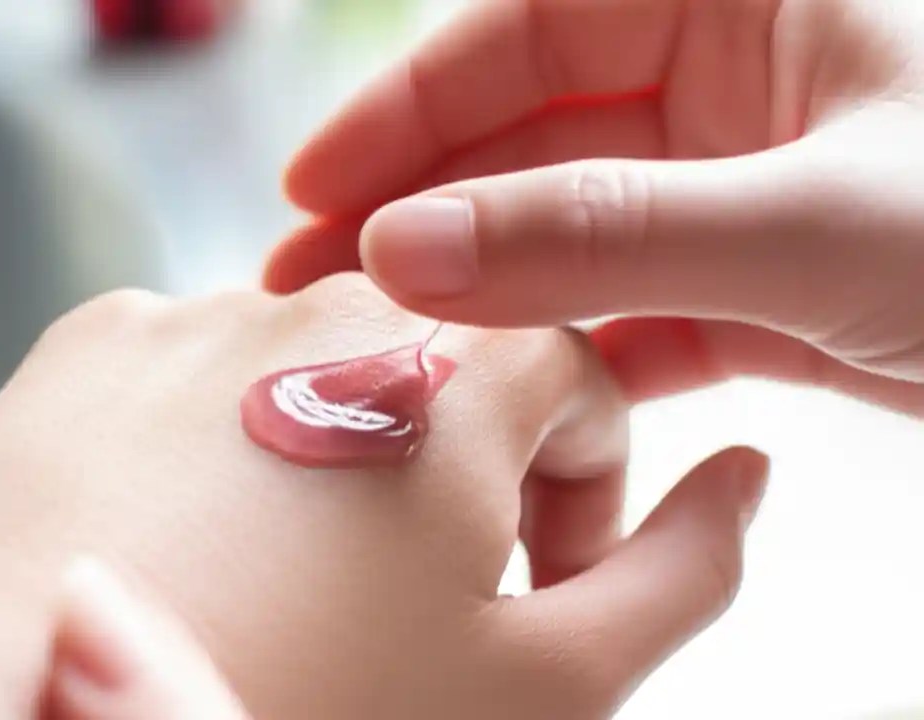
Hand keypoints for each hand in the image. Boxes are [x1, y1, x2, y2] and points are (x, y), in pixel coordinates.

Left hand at [0, 277, 767, 718]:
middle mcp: (334, 301)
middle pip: (450, 366)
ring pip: (322, 373)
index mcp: (465, 365)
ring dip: (334, 455)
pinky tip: (187, 535)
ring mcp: (202, 312)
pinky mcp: (101, 339)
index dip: (578, 486)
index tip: (530, 577)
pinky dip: (221, 440)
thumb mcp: (548, 682)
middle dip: (458, 474)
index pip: (582, 375)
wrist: (0, 701)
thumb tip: (739, 476)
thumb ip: (680, 572)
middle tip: (410, 592)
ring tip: (286, 574)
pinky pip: (203, 375)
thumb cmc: (300, 704)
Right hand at [268, 0, 923, 415]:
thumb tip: (408, 246)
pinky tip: (507, 391)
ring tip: (378, 344)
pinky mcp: (762, 288)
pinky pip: (634, 310)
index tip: (317, 187)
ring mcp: (742, 188)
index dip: (407, 105)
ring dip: (479, 289)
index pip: (528, 26)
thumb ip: (605, 230)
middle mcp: (737, 79)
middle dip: (419, 208)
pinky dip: (569, 352)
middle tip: (307, 279)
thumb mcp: (821, 218)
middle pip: (526, 133)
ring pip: (569, 230)